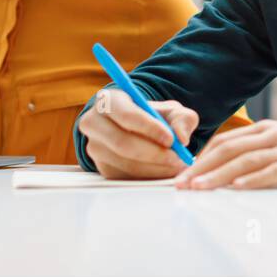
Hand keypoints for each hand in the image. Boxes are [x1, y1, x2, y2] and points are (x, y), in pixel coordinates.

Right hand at [77, 89, 198, 178]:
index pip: (126, 115)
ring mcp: (95, 148)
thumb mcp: (172, 111)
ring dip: (155, 167)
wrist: (138, 130)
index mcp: (109, 100)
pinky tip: (164, 169)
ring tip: (176, 164)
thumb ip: (182, 119)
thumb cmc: (155, 117)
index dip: (149, 128)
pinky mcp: (102, 168)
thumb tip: (182, 138)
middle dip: (154, 153)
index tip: (171, 139)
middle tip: (177, 158)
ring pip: (125, 163)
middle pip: (122, 143)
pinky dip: (149, 176)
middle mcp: (94, 123)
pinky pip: (126, 176)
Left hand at [174, 119, 276, 189]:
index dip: (201, 157)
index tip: (182, 174)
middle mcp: (275, 135)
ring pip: (246, 160)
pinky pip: (275, 171)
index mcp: (268, 130)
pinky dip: (255, 179)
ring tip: (199, 187)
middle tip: (179, 184)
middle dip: (201, 167)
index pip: (225, 142)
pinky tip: (239, 187)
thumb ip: (264, 155)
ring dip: (219, 175)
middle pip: (229, 150)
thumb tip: (233, 174)